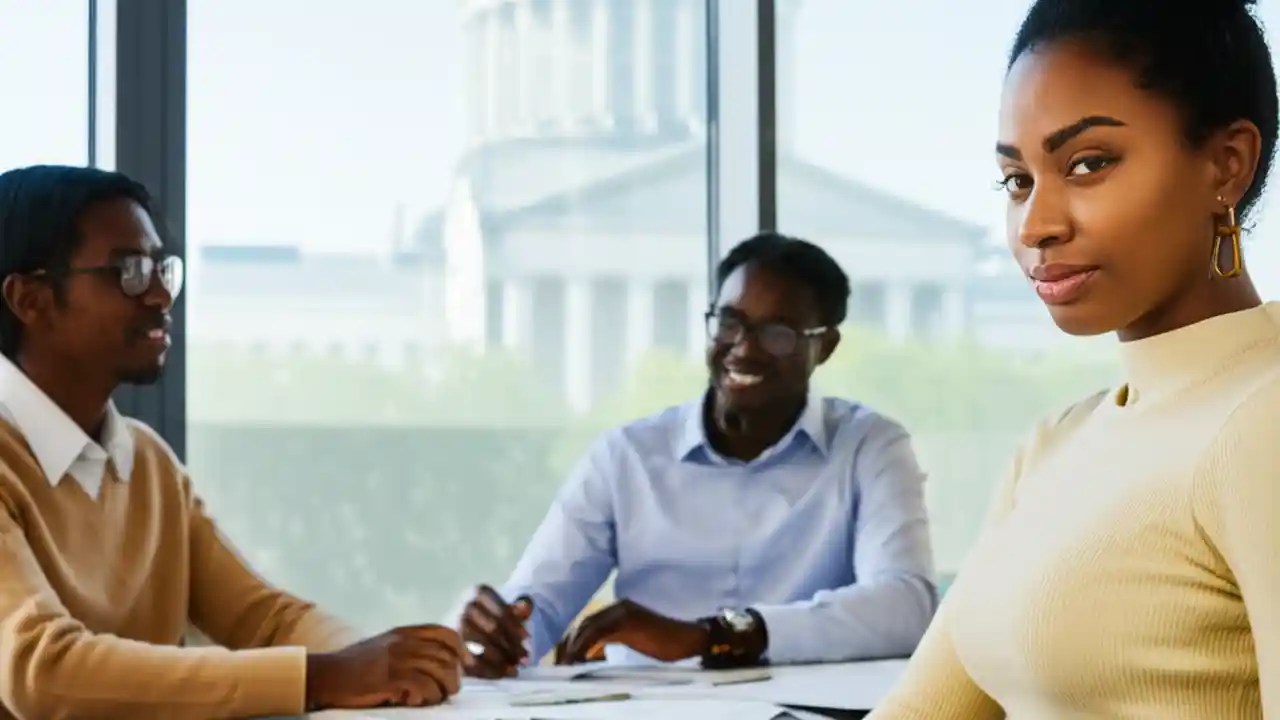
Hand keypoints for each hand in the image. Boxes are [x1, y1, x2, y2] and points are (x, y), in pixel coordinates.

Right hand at [304, 625, 464, 709]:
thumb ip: (410, 649)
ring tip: (431, 699)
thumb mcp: (385, 647)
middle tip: (449, 691)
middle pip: (446, 656)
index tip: (467, 664)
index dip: (462, 648)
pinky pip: (422, 687)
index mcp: (404, 633)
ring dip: (441, 691)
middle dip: (454, 677)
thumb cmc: (356, 666)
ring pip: (439, 672)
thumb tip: (444, 663)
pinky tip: (412, 701)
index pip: (445, 633)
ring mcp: (396, 659)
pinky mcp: (388, 678)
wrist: (326, 674)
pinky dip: (424, 698)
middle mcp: (403, 642)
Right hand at [460, 584, 532, 677]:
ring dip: (502, 660)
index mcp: (478, 592)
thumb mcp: (504, 608)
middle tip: (525, 658)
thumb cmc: (489, 616)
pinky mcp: (451, 650)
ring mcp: (454, 628)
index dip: (515, 626)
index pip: (501, 611)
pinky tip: (502, 674)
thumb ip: (517, 609)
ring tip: (515, 669)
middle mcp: (463, 607)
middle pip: (493, 629)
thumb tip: (526, 606)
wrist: (461, 625)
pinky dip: (489, 670)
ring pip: (482, 646)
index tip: (527, 637)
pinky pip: (471, 663)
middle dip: (511, 646)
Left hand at [556, 599, 708, 664]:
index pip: (588, 624)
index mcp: (620, 609)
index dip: (573, 641)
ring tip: (565, 667)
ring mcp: (623, 613)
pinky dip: (584, 648)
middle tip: (559, 665)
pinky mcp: (627, 623)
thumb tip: (591, 656)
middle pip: (584, 624)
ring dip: (573, 648)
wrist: (691, 641)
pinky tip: (578, 661)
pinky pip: (597, 634)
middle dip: (568, 645)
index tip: (563, 660)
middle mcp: (618, 607)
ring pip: (588, 628)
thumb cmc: (668, 645)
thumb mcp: (635, 641)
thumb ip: (614, 641)